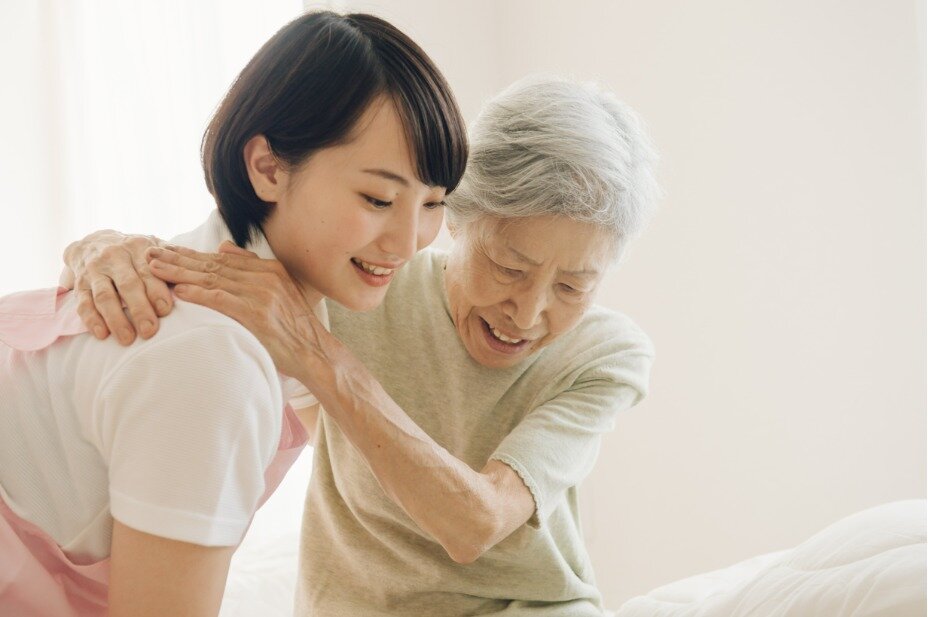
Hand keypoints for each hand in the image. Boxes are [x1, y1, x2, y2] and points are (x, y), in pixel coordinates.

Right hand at [62, 230, 172, 343]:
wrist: (93, 241)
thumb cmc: (133, 251)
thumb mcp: (151, 246)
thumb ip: (170, 256)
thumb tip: (191, 272)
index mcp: (137, 247)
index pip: (149, 271)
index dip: (157, 290)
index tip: (166, 310)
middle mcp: (115, 257)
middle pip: (128, 285)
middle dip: (139, 309)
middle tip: (149, 331)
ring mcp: (95, 270)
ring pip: (105, 296)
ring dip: (116, 319)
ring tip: (127, 339)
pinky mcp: (80, 284)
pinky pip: (84, 303)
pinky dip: (92, 320)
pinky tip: (102, 334)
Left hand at [147, 241, 326, 378]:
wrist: (315, 352)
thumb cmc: (294, 327)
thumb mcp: (280, 290)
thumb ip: (252, 267)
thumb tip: (224, 247)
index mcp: (268, 269)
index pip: (221, 258)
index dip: (191, 253)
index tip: (166, 250)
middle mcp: (264, 277)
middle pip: (212, 264)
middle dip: (178, 258)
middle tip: (149, 252)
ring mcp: (261, 294)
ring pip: (212, 278)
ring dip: (180, 273)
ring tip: (154, 269)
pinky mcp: (256, 314)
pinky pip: (220, 300)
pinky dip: (197, 294)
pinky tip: (178, 291)